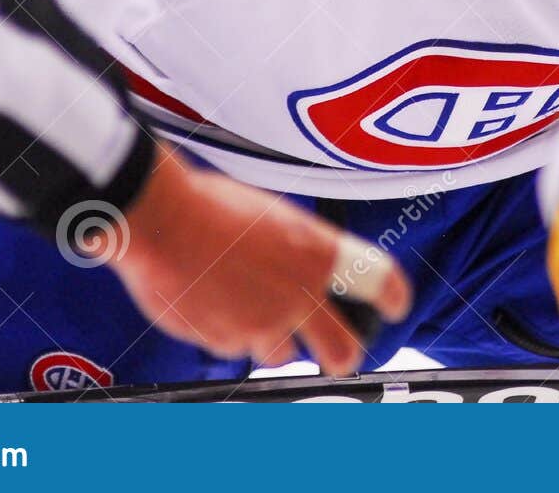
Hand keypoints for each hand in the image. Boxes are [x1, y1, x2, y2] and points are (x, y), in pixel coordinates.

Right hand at [105, 147, 411, 373]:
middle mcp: (298, 294)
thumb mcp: (271, 217)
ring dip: (273, 341)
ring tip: (251, 313)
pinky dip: (227, 332)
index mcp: (317, 252)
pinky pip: (233, 346)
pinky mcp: (224, 341)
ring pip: (280, 354)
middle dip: (344, 355)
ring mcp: (261, 324)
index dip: (394, 296)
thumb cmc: (212, 205)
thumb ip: (292, 251)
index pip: (378, 280)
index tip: (397, 304)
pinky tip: (210, 302)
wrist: (162, 220)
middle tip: (340, 354)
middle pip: (342, 349)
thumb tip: (296, 271)